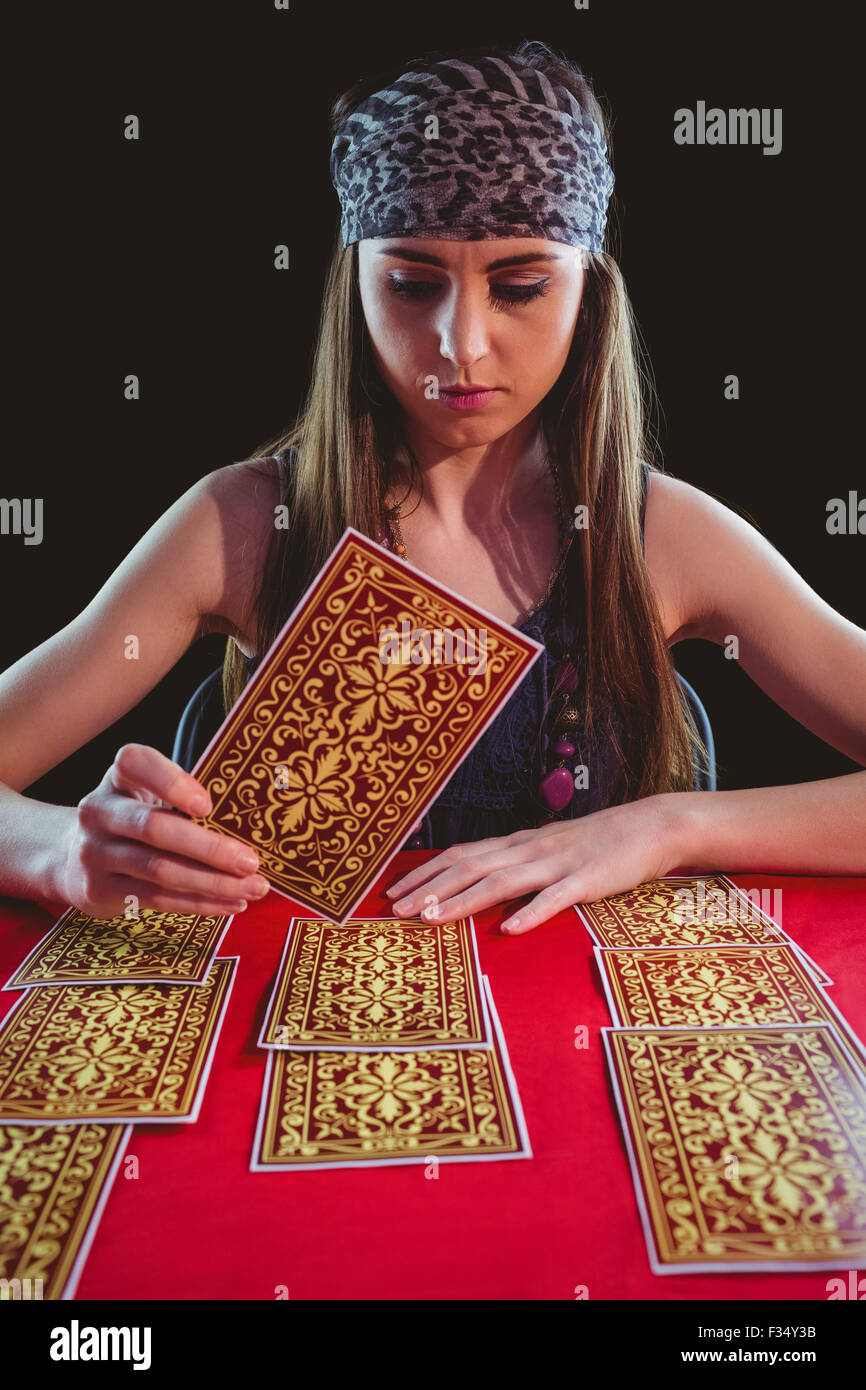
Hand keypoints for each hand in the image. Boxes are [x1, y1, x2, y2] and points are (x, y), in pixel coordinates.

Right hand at [60, 743, 269, 917]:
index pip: (135, 763)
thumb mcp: (146, 794)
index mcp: (117, 777)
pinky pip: (157, 899)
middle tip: (250, 861)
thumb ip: (182, 796)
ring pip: (159, 870)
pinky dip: (199, 902)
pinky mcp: (98, 891)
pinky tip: (231, 902)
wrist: (72, 857)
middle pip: (154, 828)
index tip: (207, 805)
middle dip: (209, 847)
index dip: (171, 782)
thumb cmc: (131, 819)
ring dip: (213, 882)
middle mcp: (99, 811)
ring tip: (253, 887)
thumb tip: (242, 825)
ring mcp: (94, 853)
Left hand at [385, 795, 680, 934]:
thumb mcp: (547, 849)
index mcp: (518, 844)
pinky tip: (510, 930)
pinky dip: (532, 913)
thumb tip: (476, 881)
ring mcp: (558, 864)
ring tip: (435, 919)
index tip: (393, 892)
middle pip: (471, 867)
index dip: (426, 873)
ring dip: (465, 900)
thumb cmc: (595, 844)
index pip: (461, 855)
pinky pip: (556, 898)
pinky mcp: (587, 880)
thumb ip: (515, 863)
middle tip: (396, 911)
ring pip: (503, 881)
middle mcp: (530, 850)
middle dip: (431, 889)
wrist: (649, 827)